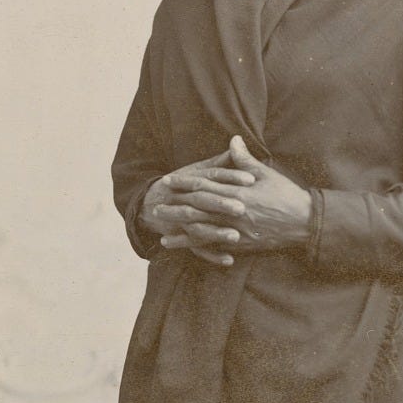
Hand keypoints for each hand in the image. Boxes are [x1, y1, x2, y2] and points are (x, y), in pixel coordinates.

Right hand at [139, 149, 254, 266]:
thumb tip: (237, 142)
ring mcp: (181, 221)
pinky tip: (230, 260)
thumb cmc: (184, 184)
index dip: (231, 176)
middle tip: (242, 209)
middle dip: (221, 205)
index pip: (212, 176)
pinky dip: (213, 255)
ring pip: (198, 227)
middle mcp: (184, 200)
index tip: (251, 179)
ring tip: (236, 236)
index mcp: (192, 180)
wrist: (151, 203)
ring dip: (216, 233)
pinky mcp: (183, 238)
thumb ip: (220, 162)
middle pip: (204, 201)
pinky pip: (197, 250)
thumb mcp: (199, 170)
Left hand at [155, 136, 311, 263]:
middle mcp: (234, 212)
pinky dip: (198, 248)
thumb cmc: (287, 195)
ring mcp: (237, 230)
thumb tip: (233, 139)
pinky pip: (216, 247)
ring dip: (181, 231)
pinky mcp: (242, 245)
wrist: (305, 222)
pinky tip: (186, 249)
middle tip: (156, 207)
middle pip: (198, 209)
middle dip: (176, 207)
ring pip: (203, 231)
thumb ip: (245, 159)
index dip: (185, 184)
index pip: (205, 186)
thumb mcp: (267, 173)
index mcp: (238, 192)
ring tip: (162, 231)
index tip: (168, 181)